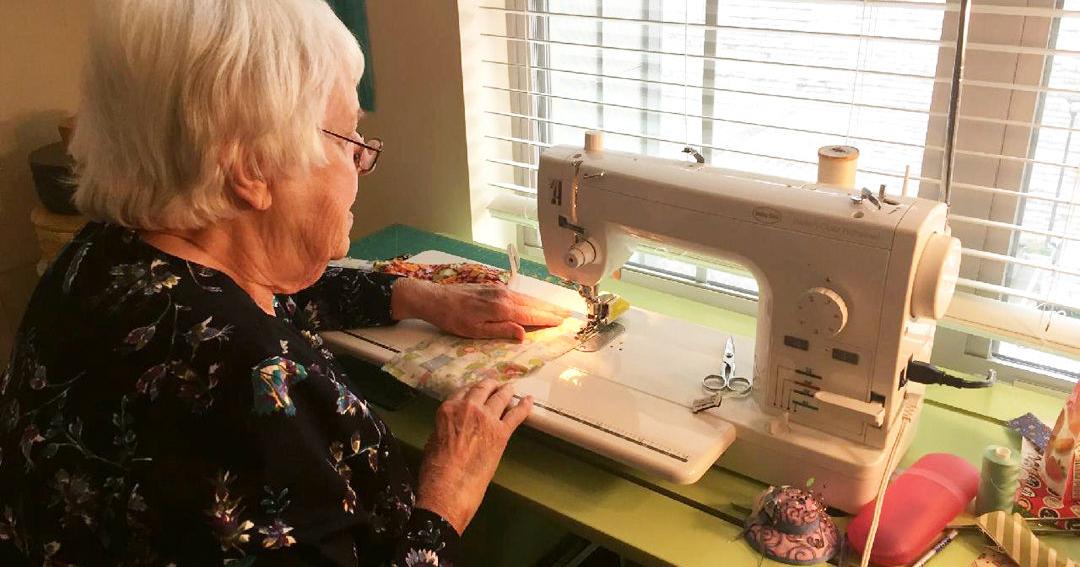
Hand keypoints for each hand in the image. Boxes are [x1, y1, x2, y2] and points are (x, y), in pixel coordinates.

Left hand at [391, 279, 569, 340]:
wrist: (436, 299)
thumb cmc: (454, 319)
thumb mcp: (476, 331)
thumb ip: (501, 331)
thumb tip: (524, 334)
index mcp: (502, 309)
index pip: (531, 315)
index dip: (548, 319)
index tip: (563, 322)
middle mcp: (504, 296)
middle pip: (533, 304)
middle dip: (551, 309)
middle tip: (568, 314)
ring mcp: (499, 290)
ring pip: (527, 297)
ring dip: (543, 304)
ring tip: (556, 309)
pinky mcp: (493, 288)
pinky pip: (518, 294)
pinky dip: (531, 299)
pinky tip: (533, 302)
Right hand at [415, 379, 533, 532]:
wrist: (449, 487)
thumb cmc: (435, 469)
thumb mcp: (434, 440)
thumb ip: (446, 428)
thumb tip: (454, 428)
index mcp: (449, 409)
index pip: (463, 392)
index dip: (472, 390)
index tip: (477, 390)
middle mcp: (469, 408)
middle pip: (482, 389)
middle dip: (490, 385)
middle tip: (495, 385)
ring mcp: (487, 418)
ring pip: (500, 397)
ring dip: (506, 391)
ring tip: (510, 388)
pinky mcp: (501, 433)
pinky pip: (516, 415)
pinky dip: (524, 406)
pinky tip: (529, 400)